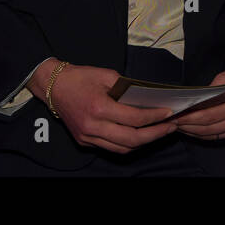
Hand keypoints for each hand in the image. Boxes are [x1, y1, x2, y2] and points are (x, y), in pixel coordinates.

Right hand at [37, 61, 177, 153]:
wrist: (54, 86)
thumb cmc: (81, 77)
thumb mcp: (108, 75)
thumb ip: (128, 88)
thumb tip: (149, 97)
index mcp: (99, 108)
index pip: (134, 118)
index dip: (155, 117)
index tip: (169, 113)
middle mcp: (92, 126)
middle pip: (131, 139)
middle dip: (155, 134)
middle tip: (171, 127)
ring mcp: (87, 137)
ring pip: (122, 149)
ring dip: (144, 143)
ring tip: (160, 132)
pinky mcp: (84, 141)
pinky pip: (111, 148)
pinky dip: (128, 144)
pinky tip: (140, 135)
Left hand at [176, 63, 224, 140]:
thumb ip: (213, 88)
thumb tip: (195, 100)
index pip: (210, 114)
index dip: (191, 117)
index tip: (175, 115)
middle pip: (209, 127)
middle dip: (188, 125)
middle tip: (171, 121)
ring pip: (211, 135)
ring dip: (192, 131)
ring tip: (177, 126)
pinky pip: (217, 137)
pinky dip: (202, 134)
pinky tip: (191, 129)